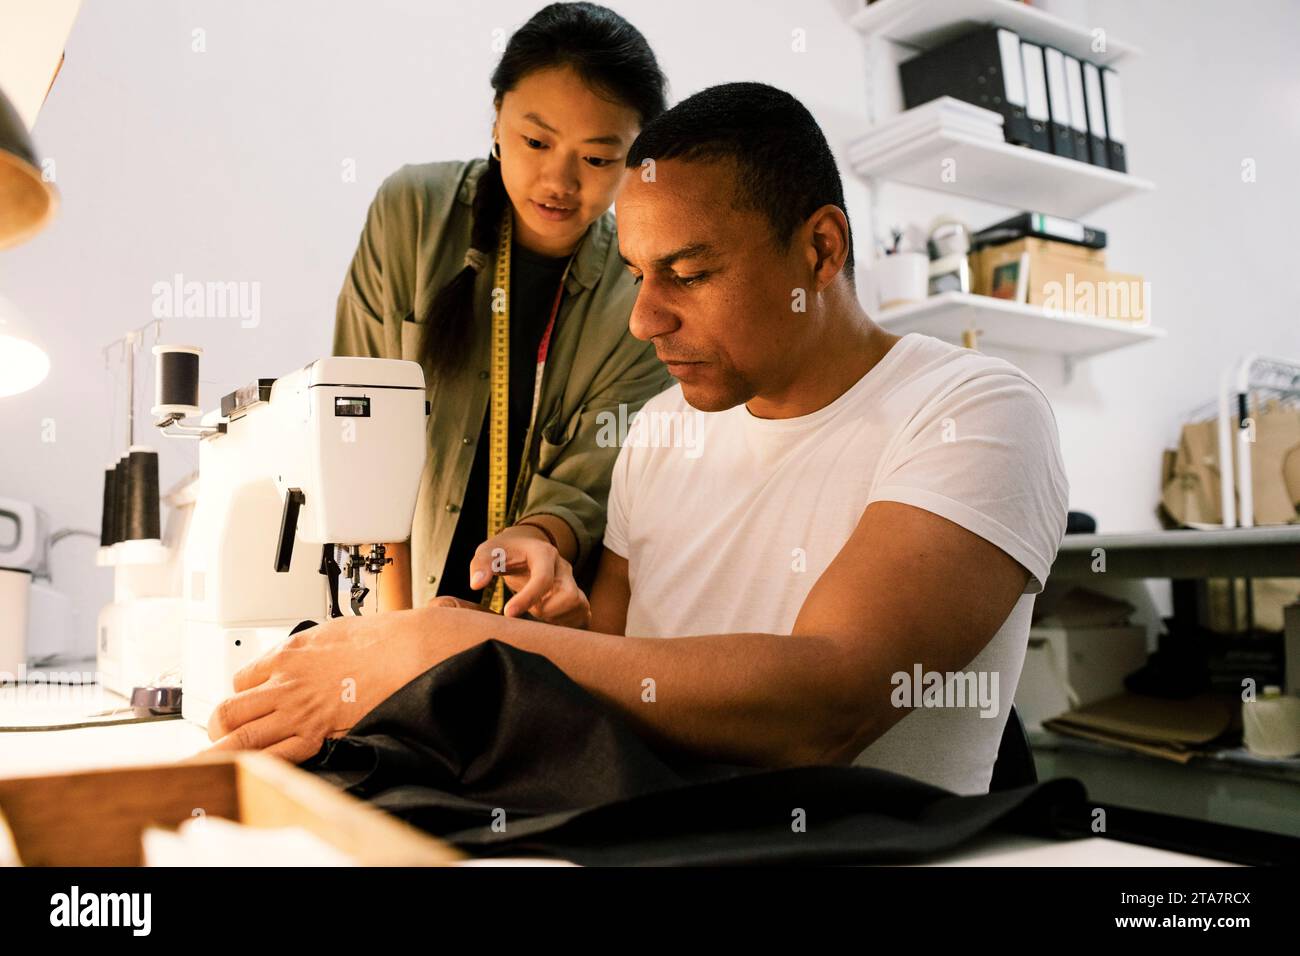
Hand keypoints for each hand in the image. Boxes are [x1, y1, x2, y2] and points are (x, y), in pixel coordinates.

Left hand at [205, 609, 429, 762]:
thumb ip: (309, 648)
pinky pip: (275, 756)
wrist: (401, 652)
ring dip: (222, 752)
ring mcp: (297, 712)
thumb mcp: (329, 632)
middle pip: (228, 711)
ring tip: (213, 763)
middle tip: (220, 736)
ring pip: (241, 737)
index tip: (246, 703)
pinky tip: (251, 771)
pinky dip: (259, 765)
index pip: (242, 680)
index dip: (241, 695)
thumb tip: (307, 655)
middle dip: (218, 727)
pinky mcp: (316, 733)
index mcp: (286, 655)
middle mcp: (284, 684)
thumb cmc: (376, 640)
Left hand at [467, 524, 590, 627]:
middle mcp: (563, 568)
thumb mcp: (488, 552)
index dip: (527, 599)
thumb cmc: (504, 552)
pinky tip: (548, 620)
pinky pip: (583, 615)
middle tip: (528, 611)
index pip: (543, 578)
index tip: (507, 613)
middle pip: (570, 596)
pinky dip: (566, 624)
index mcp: (544, 554)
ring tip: (536, 612)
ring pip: (579, 607)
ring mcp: (573, 582)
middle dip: (547, 611)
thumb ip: (480, 566)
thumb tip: (476, 584)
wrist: (523, 548)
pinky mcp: (576, 596)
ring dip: (556, 618)